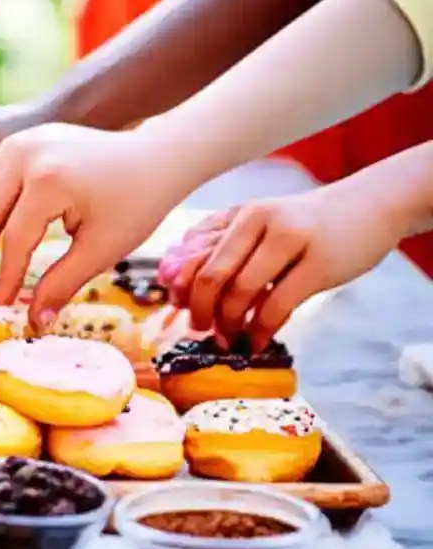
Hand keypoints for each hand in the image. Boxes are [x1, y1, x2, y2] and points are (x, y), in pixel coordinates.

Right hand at [0, 123, 196, 329]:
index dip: (5, 276)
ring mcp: (21, 141)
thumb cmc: (137, 203)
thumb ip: (62, 283)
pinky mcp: (23, 139)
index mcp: (48, 179)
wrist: (158, 156)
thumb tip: (35, 320)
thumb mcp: (102, 248)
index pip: (14, 238)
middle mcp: (25, 154)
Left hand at [174, 185, 408, 350]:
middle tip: (202, 330)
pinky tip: (257, 341)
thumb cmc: (305, 223)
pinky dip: (260, 330)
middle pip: (213, 276)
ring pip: (242, 292)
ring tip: (230, 338)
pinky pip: (277, 305)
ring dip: (230, 323)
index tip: (184, 312)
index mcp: (242, 215)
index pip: (195, 258)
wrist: (368, 207)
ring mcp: (291, 241)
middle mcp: (261, 222)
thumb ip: (223, 245)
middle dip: (202, 312)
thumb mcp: (261, 223)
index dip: (184, 292)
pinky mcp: (319, 264)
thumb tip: (179, 284)